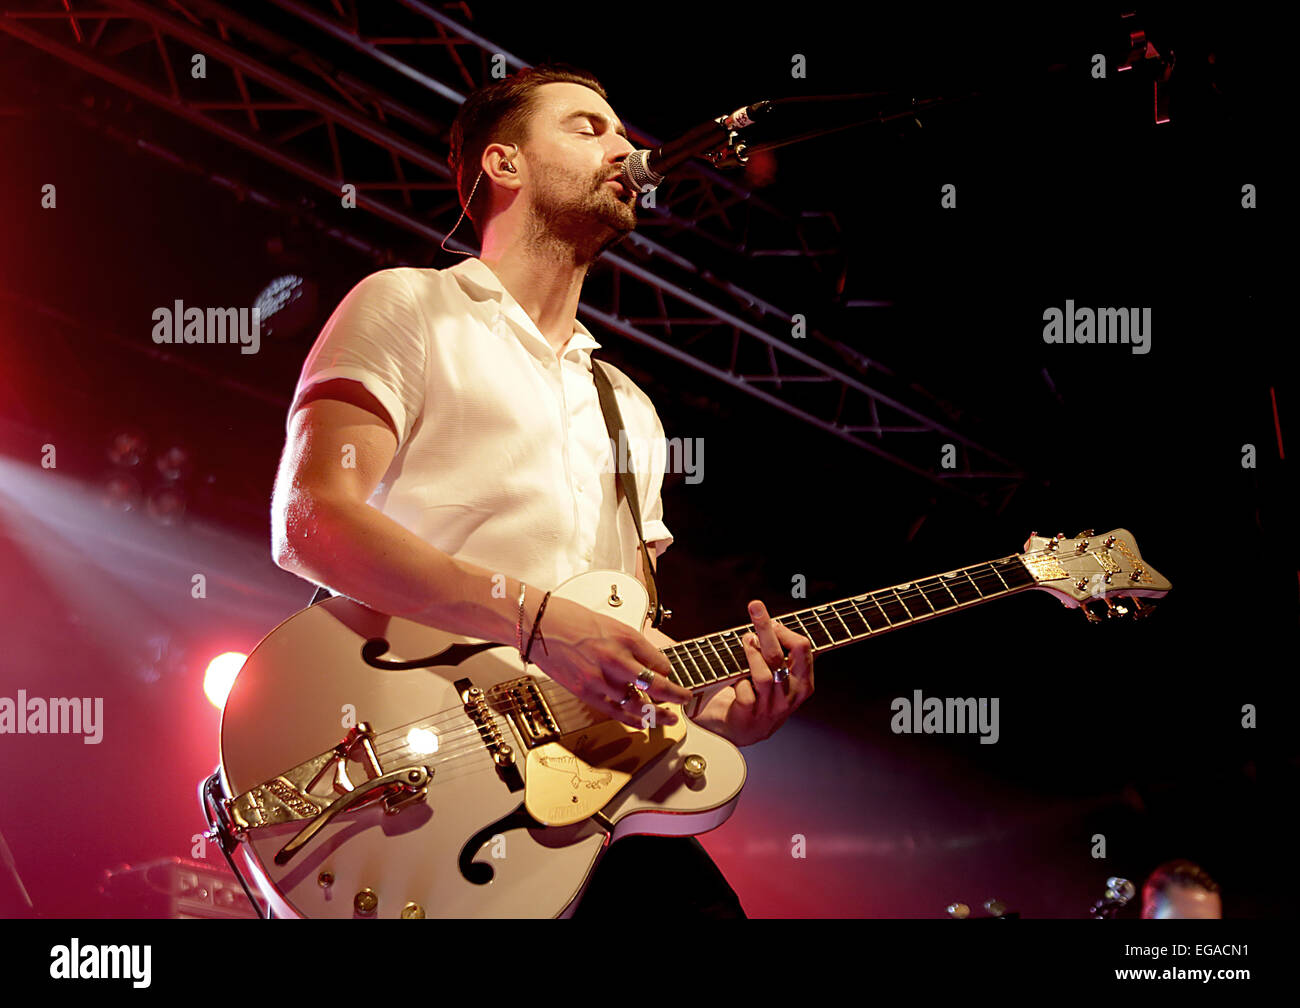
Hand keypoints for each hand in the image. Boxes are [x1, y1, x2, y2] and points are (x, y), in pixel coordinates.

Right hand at [527, 596, 692, 728]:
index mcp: (625, 637)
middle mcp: (616, 659)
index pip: (660, 662)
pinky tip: (642, 724)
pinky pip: (616, 713)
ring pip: (637, 704)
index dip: (668, 672)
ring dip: (656, 713)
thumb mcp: (610, 624)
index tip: (669, 675)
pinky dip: (632, 721)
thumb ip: (630, 644)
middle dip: (675, 696)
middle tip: (684, 699)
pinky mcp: (585, 691)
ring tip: (668, 718)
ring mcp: (601, 678)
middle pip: (656, 686)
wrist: (538, 625)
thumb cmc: (570, 618)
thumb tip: (647, 662)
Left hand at [691, 600, 814, 745]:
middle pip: (782, 657)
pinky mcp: (749, 716)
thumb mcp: (779, 677)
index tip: (772, 622)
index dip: (785, 631)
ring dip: (751, 653)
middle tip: (755, 607)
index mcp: (803, 684)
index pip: (803, 649)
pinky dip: (737, 679)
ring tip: (745, 639)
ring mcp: (770, 708)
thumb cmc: (760, 696)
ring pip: (764, 675)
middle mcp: (789, 696)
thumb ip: (783, 654)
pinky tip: (734, 675)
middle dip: (766, 629)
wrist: (740, 731)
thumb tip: (774, 622)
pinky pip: (745, 691)